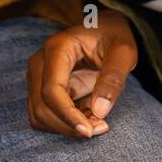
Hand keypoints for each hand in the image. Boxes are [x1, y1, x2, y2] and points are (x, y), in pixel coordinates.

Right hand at [26, 9, 138, 138]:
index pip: (51, 91)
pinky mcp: (40, 86)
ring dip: (66, 127)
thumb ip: (113, 78)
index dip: (68, 116)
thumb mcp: (123, 52)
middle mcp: (40, 60)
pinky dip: (63, 123)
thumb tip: (99, 112)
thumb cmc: (115, 37)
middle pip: (42, 107)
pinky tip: (86, 115)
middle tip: (102, 127)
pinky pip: (44, 114)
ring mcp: (37, 74)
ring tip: (96, 120)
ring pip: (39, 115)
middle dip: (70, 125)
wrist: (105, 29)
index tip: (90, 131)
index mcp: (57, 48)